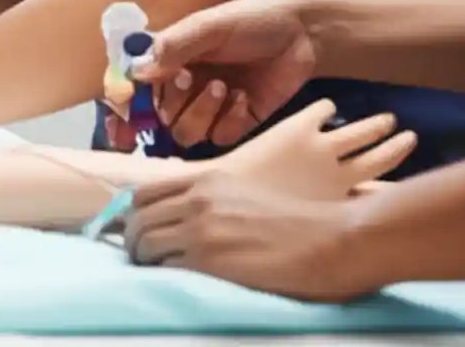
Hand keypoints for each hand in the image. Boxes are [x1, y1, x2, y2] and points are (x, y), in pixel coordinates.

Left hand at [124, 100, 410, 299]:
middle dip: (133, 242)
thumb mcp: (245, 195)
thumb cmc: (298, 223)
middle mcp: (197, 199)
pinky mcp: (209, 260)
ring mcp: (201, 229)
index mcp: (206, 180)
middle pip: (137, 220)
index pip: (143, 193)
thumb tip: (180, 218)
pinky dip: (164, 278)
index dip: (132, 215)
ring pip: (145, 245)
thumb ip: (212, 201)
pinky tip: (178, 284)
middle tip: (142, 260)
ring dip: (145, 262)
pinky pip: (166, 269)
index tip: (134, 232)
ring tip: (158, 274)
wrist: (333, 240)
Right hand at [131, 0, 316, 147]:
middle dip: (171, 102)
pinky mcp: (235, 124)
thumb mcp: (209, 25)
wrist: (305, 34)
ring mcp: (208, 108)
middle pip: (156, 117)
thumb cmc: (252, 20)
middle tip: (189, 78)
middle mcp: (182, 87)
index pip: (133, 90)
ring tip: (223, 87)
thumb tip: (136, 72)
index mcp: (168, 61)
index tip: (124, 118)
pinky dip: (230, 120)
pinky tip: (245, 98)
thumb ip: (173, 46)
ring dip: (200, 112)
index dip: (123, 109)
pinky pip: (218, 138)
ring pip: (184, 133)